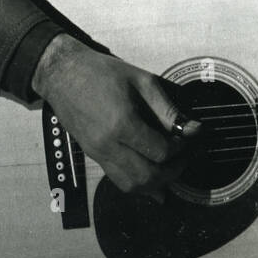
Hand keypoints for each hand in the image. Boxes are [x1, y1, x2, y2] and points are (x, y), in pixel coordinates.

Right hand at [32, 34, 202, 199]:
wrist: (63, 74)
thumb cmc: (102, 73)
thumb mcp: (142, 82)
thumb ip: (168, 110)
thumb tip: (194, 129)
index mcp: (122, 123)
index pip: (161, 152)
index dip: (182, 149)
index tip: (190, 139)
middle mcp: (107, 144)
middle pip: (148, 176)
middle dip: (174, 171)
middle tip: (186, 156)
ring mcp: (98, 153)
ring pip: (132, 185)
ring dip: (157, 182)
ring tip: (171, 165)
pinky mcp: (93, 155)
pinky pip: (118, 180)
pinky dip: (139, 183)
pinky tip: (154, 176)